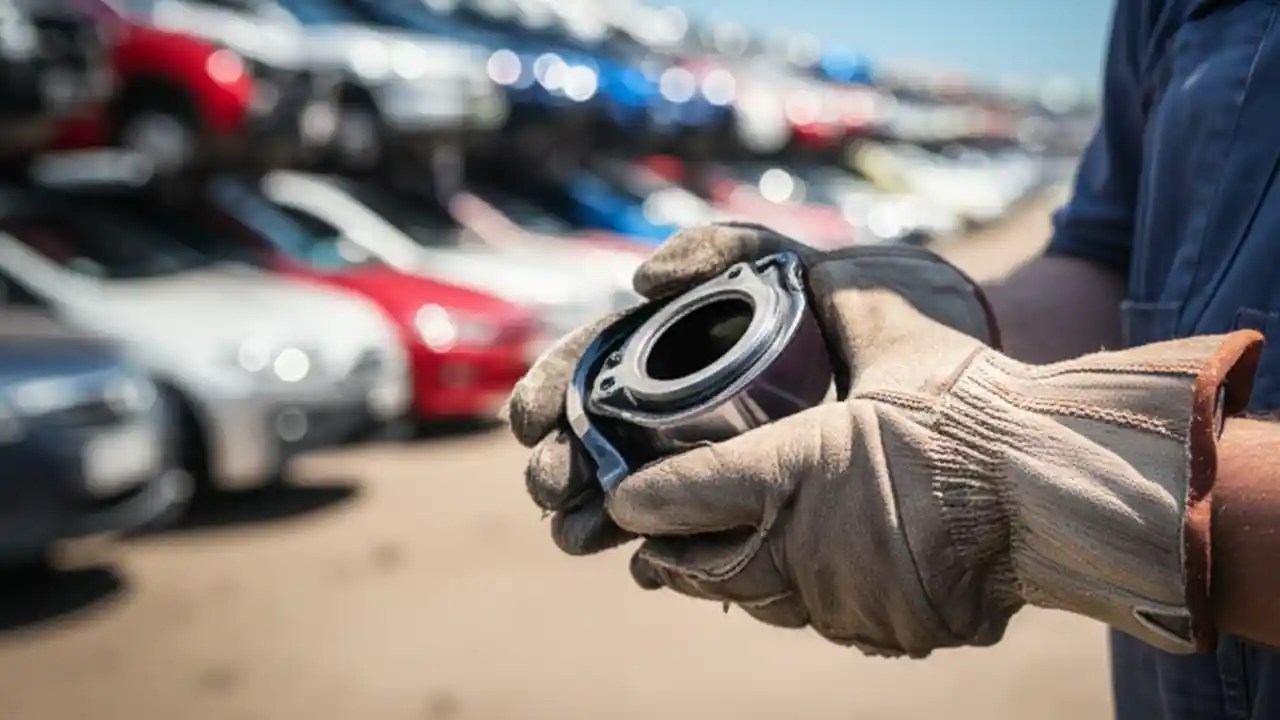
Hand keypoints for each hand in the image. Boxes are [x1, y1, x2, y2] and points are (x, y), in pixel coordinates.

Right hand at [504, 224, 993, 555]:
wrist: (969, 365)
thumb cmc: (890, 299)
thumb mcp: (804, 258)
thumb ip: (726, 246)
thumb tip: (641, 281)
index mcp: (698, 342)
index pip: (605, 364)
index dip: (556, 387)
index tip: (530, 418)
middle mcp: (703, 399)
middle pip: (610, 433)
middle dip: (567, 460)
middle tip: (550, 487)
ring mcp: (732, 451)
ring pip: (644, 487)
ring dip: (599, 514)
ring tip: (576, 536)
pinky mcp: (767, 499)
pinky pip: (705, 527)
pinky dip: (670, 548)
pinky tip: (647, 564)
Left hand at [607, 325, 1260, 656]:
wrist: (1057, 484)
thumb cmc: (970, 399)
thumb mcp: (891, 324)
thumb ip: (828, 295)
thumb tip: (794, 265)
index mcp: (794, 468)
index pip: (684, 495)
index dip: (644, 500)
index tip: (624, 497)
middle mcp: (807, 545)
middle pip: (704, 567)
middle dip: (670, 556)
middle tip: (649, 544)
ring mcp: (848, 598)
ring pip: (761, 599)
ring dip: (735, 578)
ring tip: (717, 561)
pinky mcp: (888, 630)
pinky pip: (824, 619)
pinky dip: (806, 599)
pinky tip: (803, 578)